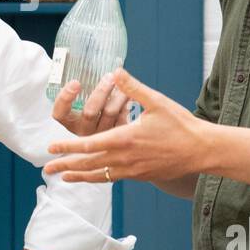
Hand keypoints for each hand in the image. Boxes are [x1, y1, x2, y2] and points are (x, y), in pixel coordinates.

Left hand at [44, 69, 207, 183]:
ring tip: (63, 177)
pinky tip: (92, 177)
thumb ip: (133, 88)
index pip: (89, 145)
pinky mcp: (140, 176)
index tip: (51, 147)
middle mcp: (124, 158)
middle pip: (88, 164)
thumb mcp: (157, 102)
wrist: (201, 151)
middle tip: (47, 168)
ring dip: (79, 176)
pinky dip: (97, 179)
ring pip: (99, 175)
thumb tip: (115, 71)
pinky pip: (112, 178)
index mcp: (125, 139)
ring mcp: (132, 170)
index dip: (68, 147)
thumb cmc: (180, 125)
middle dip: (66, 165)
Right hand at [52, 72, 132, 137]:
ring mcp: (100, 134)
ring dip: (118, 96)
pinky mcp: (117, 135)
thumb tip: (86, 54)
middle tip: (109, 77)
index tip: (75, 82)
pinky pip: (124, 118)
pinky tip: (131, 93)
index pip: (60, 112)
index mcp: (69, 120)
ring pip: (110, 114)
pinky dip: (128, 103)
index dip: (66, 98)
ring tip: (124, 82)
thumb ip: (82, 82)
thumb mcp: (81, 96)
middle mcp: (83, 130)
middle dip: (100, 92)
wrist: (108, 126)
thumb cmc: (91, 103)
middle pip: (90, 113)